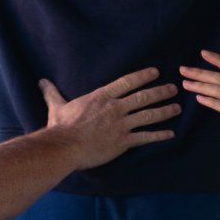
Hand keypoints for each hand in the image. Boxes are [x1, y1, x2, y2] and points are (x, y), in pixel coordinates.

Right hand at [41, 68, 180, 167]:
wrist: (64, 147)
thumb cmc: (61, 126)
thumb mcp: (57, 105)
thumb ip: (52, 92)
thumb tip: (41, 81)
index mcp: (102, 96)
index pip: (127, 82)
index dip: (143, 76)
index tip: (156, 72)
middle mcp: (115, 108)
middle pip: (144, 97)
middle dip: (161, 92)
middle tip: (174, 88)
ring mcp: (121, 125)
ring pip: (149, 115)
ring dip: (165, 111)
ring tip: (177, 107)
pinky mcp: (123, 142)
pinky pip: (146, 137)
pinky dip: (160, 135)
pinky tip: (170, 134)